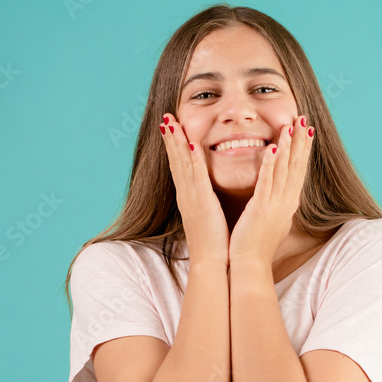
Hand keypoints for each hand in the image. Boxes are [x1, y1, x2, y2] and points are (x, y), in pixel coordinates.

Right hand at [160, 113, 229, 267]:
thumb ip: (207, 205)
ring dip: (176, 141)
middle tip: (166, 117)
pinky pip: (197, 175)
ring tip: (171, 121)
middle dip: (170, 137)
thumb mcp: (209, 219)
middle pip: (176, 160)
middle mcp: (187, 195)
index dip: (175, 147)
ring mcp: (192, 197)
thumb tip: (209, 199)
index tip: (171, 129)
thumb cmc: (215, 245)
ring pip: (183, 163)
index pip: (180, 167)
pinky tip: (191, 142)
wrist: (211, 264)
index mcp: (189, 198)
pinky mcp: (202, 202)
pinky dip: (194, 158)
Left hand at [228, 114, 314, 264]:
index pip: (298, 171)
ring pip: (285, 170)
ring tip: (291, 124)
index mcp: (287, 204)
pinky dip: (271, 164)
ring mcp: (275, 206)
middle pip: (297, 166)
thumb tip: (280, 197)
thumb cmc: (255, 245)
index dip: (303, 149)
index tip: (307, 130)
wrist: (249, 267)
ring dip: (289, 146)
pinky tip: (272, 147)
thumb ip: (275, 204)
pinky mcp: (260, 210)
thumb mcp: (270, 220)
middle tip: (304, 118)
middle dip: (300, 141)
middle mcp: (286, 202)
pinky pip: (267, 182)